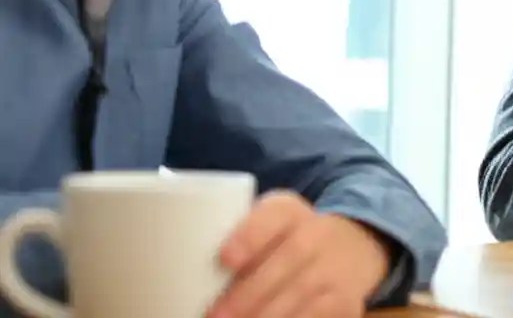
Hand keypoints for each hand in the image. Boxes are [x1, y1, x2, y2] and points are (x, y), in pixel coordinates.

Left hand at [209, 191, 392, 317]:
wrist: (355, 247)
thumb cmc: (285, 240)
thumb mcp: (265, 225)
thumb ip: (224, 236)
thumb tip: (152, 265)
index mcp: (289, 211)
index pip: (275, 214)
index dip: (251, 235)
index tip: (225, 258)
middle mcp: (318, 235)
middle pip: (289, 261)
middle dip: (251, 294)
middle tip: (215, 317)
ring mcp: (337, 271)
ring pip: (305, 296)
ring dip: (269, 316)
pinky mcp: (348, 304)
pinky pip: (321, 317)